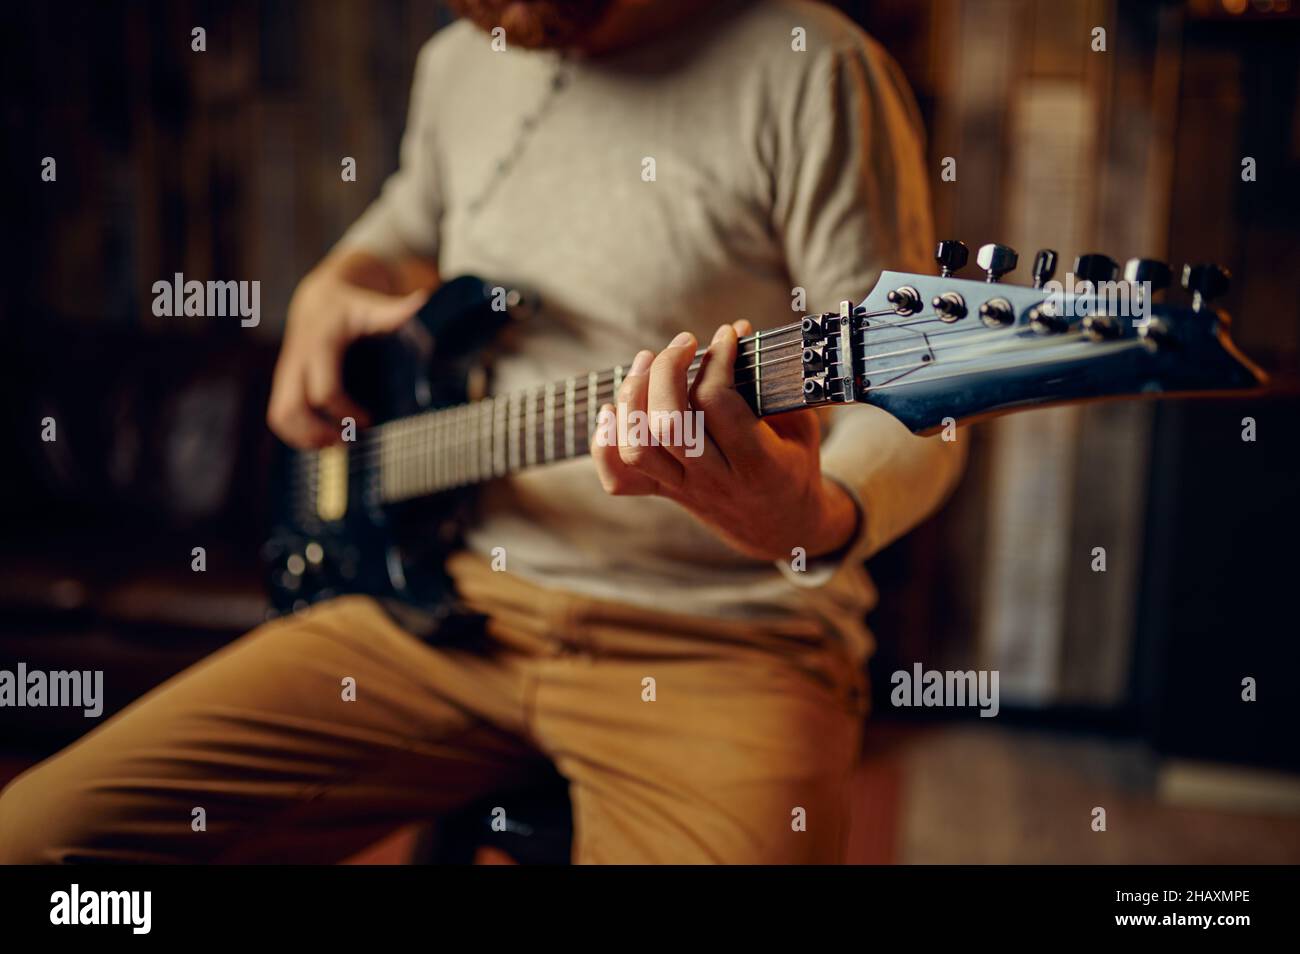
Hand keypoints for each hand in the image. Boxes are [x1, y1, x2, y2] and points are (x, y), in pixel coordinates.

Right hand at [267, 254, 430, 447]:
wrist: (319, 298)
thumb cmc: (351, 305)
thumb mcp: (371, 305)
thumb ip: (394, 311)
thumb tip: (422, 300)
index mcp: (320, 344)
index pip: (325, 392)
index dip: (346, 412)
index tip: (369, 421)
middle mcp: (297, 359)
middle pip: (294, 409)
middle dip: (319, 432)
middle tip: (347, 441)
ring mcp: (286, 371)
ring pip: (280, 415)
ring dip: (304, 437)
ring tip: (334, 444)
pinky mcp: (282, 380)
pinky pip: (277, 414)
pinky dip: (295, 433)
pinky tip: (320, 438)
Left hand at [591, 320, 859, 561]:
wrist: (780, 527)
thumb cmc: (793, 464)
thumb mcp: (801, 426)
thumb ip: (774, 381)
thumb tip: (737, 329)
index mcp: (757, 464)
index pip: (718, 403)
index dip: (717, 360)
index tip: (727, 335)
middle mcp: (715, 480)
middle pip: (669, 423)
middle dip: (667, 371)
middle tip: (684, 342)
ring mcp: (684, 488)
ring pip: (638, 448)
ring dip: (632, 397)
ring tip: (647, 361)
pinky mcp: (663, 492)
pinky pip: (618, 478)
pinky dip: (605, 442)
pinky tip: (614, 410)